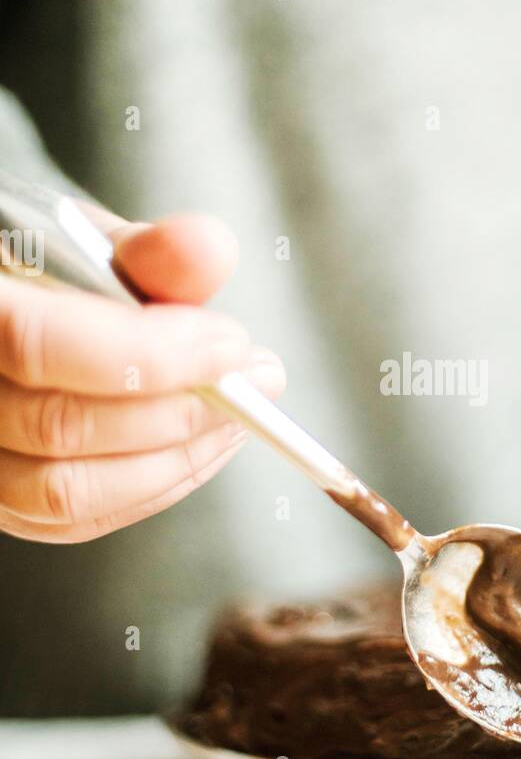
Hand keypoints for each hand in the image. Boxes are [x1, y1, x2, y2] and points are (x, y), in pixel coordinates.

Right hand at [0, 211, 284, 541]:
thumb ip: (145, 248)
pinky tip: (201, 448)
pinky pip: (70, 521)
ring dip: (174, 460)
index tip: (232, 345)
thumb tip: (209, 250)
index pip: (36, 345)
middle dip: (179, 410)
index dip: (145, 354)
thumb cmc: (40, 265)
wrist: (6, 301)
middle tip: (258, 380)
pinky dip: (150, 489)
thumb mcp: (84, 237)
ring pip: (63, 492)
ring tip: (238, 416)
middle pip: (57, 428)